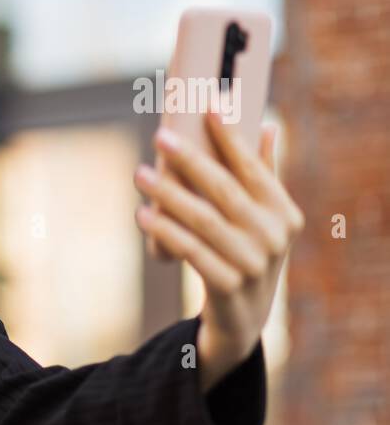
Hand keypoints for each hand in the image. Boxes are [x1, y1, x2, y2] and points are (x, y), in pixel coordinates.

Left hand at [133, 108, 304, 386]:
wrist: (242, 319)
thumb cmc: (247, 254)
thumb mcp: (262, 220)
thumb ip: (264, 176)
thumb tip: (267, 126)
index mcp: (284, 213)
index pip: (253, 168)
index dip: (229, 137)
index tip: (207, 105)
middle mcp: (274, 236)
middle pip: (224, 190)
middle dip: (190, 161)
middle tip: (160, 136)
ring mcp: (253, 264)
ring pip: (203, 221)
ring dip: (169, 194)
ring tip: (139, 174)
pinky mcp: (228, 287)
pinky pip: (191, 252)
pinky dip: (166, 232)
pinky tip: (143, 214)